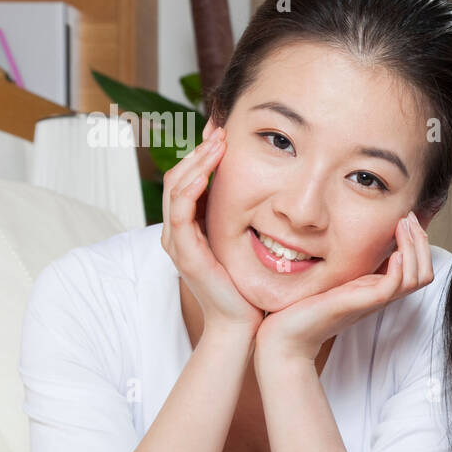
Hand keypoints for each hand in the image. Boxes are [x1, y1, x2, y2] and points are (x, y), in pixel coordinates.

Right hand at [161, 122, 262, 335]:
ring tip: (216, 141)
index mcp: (193, 227)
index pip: (191, 178)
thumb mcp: (250, 244)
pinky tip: (207, 172)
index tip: (223, 130)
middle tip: (219, 126)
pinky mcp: (186, 253)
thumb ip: (251, 219)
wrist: (243, 326)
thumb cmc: (249, 288)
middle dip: (199, 149)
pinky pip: (180, 212)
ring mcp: (179, 242)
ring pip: (177, 188)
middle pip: (180, 176)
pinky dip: (191, 188)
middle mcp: (179, 231)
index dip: (204, 153)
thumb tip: (275, 194)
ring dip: (196, 161)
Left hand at [255, 211, 432, 362]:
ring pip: (416, 278)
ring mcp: (374, 300)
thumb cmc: (305, 306)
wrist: (289, 336)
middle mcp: (381, 295)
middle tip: (409, 217)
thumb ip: (350, 262)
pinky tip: (394, 251)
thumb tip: (353, 237)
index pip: (418, 269)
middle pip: (424, 273)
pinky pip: (393, 286)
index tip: (406, 218)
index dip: (418, 242)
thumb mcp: (335, 277)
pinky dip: (400, 267)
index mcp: (378, 288)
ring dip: (414, 248)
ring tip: (403, 226)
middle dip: (421, 241)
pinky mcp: (362, 303)